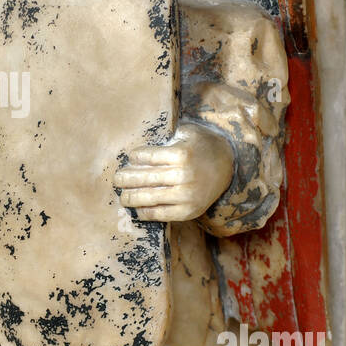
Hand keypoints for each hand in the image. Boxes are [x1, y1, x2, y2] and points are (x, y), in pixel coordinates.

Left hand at [114, 124, 233, 221]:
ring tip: (122, 196)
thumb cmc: (201, 146)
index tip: (131, 158)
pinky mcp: (189, 210)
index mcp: (180, 154)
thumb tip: (137, 152)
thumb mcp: (187, 132)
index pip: (147, 157)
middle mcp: (183, 175)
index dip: (135, 157)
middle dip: (126, 179)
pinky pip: (161, 214)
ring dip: (130, 198)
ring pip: (149, 198)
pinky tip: (137, 209)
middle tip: (117, 179)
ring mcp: (186, 195)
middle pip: (144, 179)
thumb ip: (165, 137)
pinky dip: (145, 213)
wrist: (229, 165)